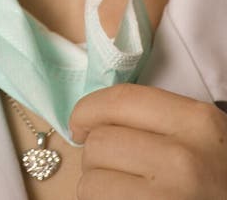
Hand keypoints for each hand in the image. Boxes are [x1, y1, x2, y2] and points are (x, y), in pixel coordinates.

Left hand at [68, 83, 226, 198]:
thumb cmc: (221, 174)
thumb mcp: (202, 135)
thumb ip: (157, 119)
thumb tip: (94, 119)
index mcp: (195, 122)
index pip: (120, 101)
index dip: (88, 110)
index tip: (79, 122)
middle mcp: (183, 158)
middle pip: (100, 143)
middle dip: (95, 155)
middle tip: (112, 166)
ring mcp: (168, 199)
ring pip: (92, 183)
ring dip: (97, 187)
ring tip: (121, 190)